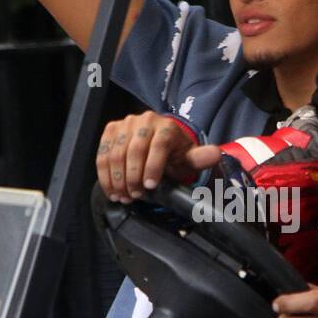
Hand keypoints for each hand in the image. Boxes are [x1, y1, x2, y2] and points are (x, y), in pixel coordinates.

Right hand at [96, 111, 220, 202]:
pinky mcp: (111, 130)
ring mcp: (125, 124)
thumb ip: (200, 158)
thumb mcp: (189, 158)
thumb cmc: (174, 154)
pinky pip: (103, 153)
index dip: (153, 166)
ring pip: (116, 152)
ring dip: (117, 178)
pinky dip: (105, 175)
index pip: (159, 145)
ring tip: (123, 196)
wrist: (158, 142)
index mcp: (166, 126)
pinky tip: (111, 190)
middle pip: (134, 149)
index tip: (150, 186)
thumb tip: (215, 154)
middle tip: (135, 195)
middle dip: (133, 176)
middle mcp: (144, 120)